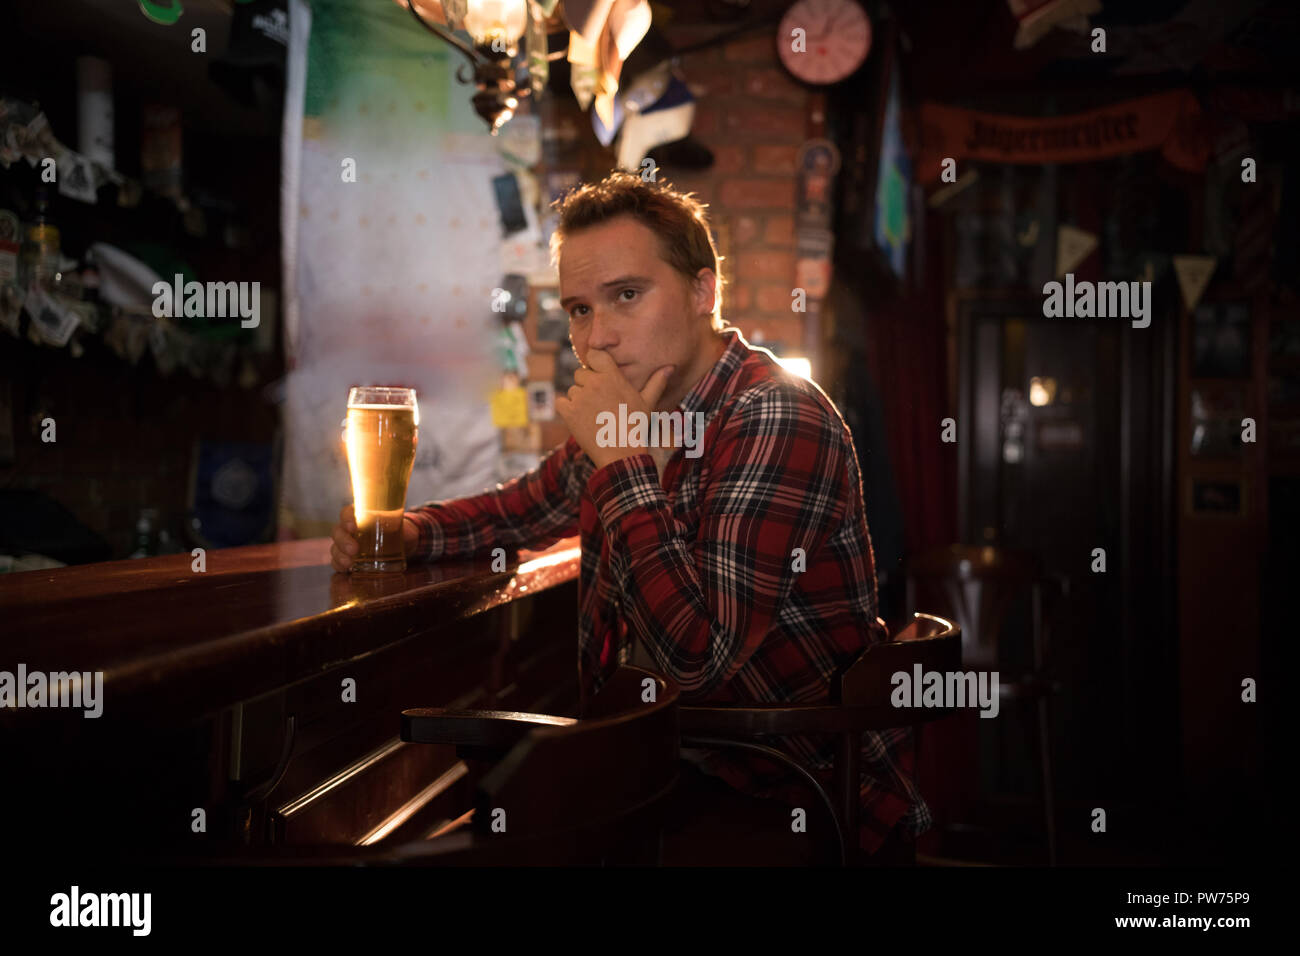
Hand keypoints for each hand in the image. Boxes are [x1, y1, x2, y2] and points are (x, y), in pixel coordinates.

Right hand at [330, 504, 418, 571]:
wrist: (403, 544)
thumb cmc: (400, 532)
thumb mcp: (404, 528)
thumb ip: (405, 529)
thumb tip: (405, 533)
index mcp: (361, 515)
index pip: (347, 512)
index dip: (347, 518)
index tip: (353, 526)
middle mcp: (350, 529)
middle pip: (338, 531)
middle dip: (343, 540)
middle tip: (354, 549)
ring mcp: (347, 544)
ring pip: (335, 547)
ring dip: (340, 555)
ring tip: (349, 563)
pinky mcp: (348, 558)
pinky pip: (337, 561)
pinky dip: (339, 565)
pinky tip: (345, 569)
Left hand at [554, 348, 674, 470]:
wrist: (621, 454)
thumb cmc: (636, 427)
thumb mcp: (648, 402)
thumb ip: (656, 381)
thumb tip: (670, 367)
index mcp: (612, 376)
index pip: (594, 354)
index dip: (593, 362)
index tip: (598, 374)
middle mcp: (594, 383)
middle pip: (580, 373)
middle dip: (587, 384)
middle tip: (600, 402)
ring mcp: (580, 397)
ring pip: (572, 390)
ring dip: (579, 399)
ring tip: (594, 415)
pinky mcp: (568, 412)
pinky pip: (561, 402)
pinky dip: (567, 409)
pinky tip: (581, 418)